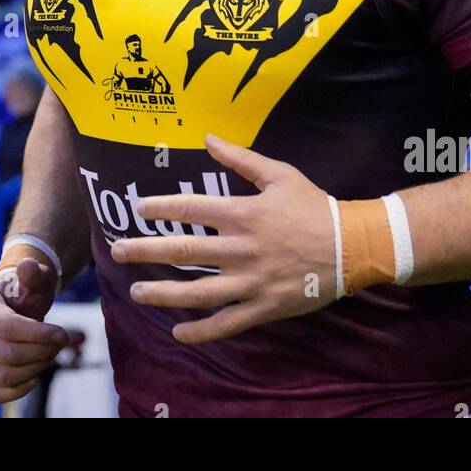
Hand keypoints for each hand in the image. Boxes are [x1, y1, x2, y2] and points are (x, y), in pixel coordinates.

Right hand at [0, 255, 67, 403]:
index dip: (38, 334)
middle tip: (60, 343)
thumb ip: (34, 273)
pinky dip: (19, 389)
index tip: (63, 334)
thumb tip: (27, 265)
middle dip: (41, 352)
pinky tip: (35, 374)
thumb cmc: (27, 292)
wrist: (18, 304)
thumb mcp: (36, 279)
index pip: (7, 327)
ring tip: (51, 354)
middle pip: (7, 355)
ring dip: (35, 369)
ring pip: (3, 376)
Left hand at [110, 135, 337, 344]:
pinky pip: (227, 323)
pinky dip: (202, 331)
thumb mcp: (280, 174)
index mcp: (244, 213)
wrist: (352, 246)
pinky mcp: (263, 306)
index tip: (139, 209)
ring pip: (199, 291)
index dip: (162, 208)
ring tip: (138, 292)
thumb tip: (208, 138)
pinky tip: (178, 332)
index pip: (192, 208)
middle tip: (118, 252)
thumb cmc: (314, 207)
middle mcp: (242, 248)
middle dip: (146, 251)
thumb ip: (241, 159)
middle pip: (184, 251)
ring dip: (164, 293)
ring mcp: (251, 281)